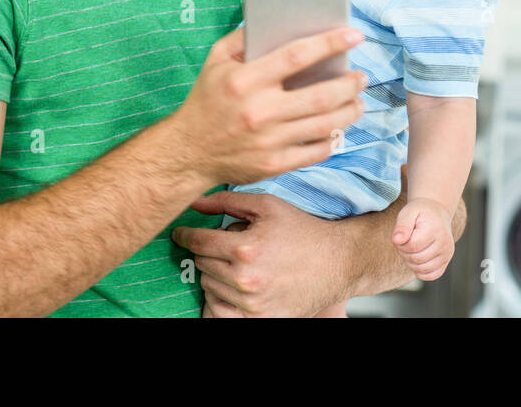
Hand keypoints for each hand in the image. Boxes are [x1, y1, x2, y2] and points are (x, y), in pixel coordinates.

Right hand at [168, 25, 366, 187]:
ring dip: (350, 111)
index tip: (354, 35)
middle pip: (321, 95)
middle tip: (361, 76)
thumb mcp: (216, 60)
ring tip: (359, 101)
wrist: (187, 152)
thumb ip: (243, 37)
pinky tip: (339, 127)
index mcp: (246, 80)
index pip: (297, 56)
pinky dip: (333, 139)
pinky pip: (315, 152)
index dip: (330, 44)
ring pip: (325, 125)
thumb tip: (276, 21)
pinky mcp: (274, 165)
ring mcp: (269, 141)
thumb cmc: (206, 100)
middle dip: (350, 84)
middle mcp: (260, 111)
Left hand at [173, 190, 352, 316]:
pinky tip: (232, 286)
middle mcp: (245, 279)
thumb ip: (227, 201)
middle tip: (223, 246)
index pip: (197, 242)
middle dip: (207, 252)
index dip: (185, 236)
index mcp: (245, 248)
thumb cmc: (304, 231)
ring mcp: (251, 304)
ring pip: (208, 288)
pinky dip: (219, 299)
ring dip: (214, 274)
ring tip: (235, 264)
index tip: (182, 234)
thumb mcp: (268, 206)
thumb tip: (194, 203)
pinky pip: (219, 313)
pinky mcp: (258, 319)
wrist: (337, 262)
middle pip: (201, 265)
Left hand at [392, 197, 453, 280]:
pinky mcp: (446, 261)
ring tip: (410, 249)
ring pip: (423, 269)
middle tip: (404, 242)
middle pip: (417, 259)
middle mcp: (445, 243)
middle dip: (404, 252)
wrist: (436, 212)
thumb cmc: (420, 212)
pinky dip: (420, 271)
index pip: (413, 246)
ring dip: (410, 262)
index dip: (401, 244)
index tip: (401, 236)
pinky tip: (417, 259)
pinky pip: (432, 275)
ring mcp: (447, 254)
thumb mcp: (408, 212)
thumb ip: (402, 226)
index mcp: (436, 229)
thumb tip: (396, 240)